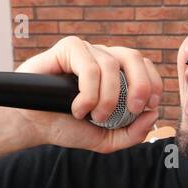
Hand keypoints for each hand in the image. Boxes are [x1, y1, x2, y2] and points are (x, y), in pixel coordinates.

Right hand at [10, 36, 161, 152]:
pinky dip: (88, 93)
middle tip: (133, 108)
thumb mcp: (107, 139)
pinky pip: (89, 67)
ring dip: (107, 98)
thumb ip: (133, 133)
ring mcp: (85, 51)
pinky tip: (77, 108)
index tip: (151, 105)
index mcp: (116, 73)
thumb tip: (154, 113)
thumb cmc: (68, 127)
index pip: (144, 66)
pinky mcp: (67, 48)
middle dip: (141, 84)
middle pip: (133, 57)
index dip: (153, 82)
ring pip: (110, 66)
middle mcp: (102, 57)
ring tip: (93, 117)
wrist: (34, 126)